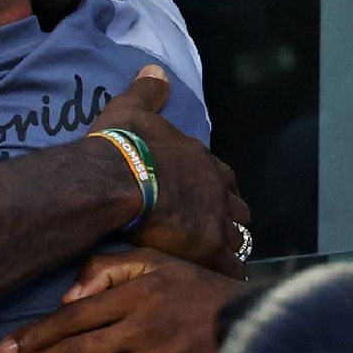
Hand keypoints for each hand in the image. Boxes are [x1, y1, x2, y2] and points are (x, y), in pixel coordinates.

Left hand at [0, 250, 244, 352]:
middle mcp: (138, 328)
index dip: (36, 335)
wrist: (255, 322)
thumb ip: (108, 269)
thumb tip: (68, 294)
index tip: (5, 351)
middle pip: (73, 351)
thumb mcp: (155, 261)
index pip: (72, 317)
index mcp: (132, 295)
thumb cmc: (196, 289)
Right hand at [90, 65, 249, 278]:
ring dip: (227, 249)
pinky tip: (214, 282)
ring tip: (212, 262)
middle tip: (210, 233)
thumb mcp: (131, 109)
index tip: (205, 200)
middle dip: (227, 220)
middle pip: (237, 210)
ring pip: (237, 240)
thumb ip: (147, 92)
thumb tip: (156, 70)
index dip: (215, 190)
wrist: (115, 179)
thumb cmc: (122, 146)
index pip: (222, 177)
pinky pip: (229, 268)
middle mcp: (217, 187)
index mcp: (201, 159)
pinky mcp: (208, 247)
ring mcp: (217, 218)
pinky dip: (224, 274)